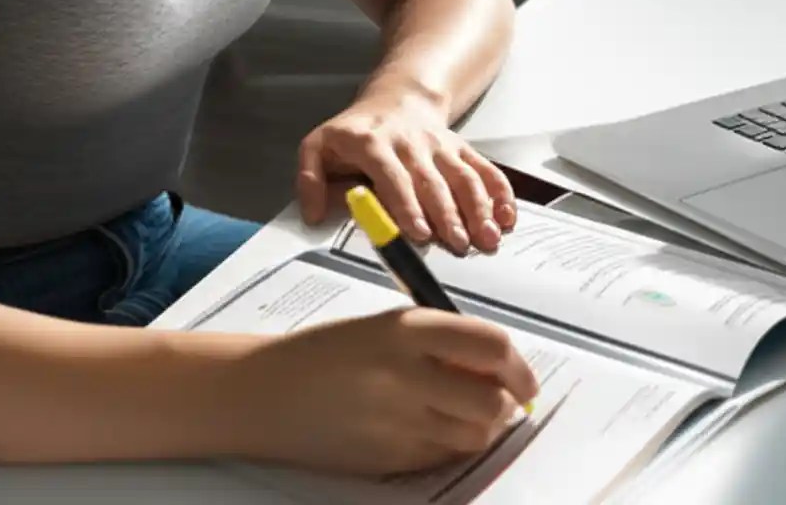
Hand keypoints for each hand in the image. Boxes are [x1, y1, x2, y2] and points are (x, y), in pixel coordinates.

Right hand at [233, 308, 539, 475]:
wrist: (262, 392)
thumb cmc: (328, 353)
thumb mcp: (386, 327)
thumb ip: (443, 342)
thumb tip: (502, 369)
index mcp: (406, 329)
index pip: (491, 346)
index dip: (519, 366)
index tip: (523, 377)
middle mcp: (404, 374)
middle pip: (491, 400)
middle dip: (506, 403)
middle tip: (500, 399)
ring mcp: (395, 421)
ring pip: (474, 435)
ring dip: (482, 427)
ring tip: (462, 413)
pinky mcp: (386, 458)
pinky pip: (442, 457)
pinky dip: (448, 445)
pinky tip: (427, 428)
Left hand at [297, 91, 516, 252]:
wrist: (399, 97)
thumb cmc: (357, 131)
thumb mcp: (318, 145)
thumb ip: (309, 178)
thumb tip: (312, 213)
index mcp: (373, 144)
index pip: (393, 177)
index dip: (407, 206)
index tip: (419, 233)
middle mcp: (411, 144)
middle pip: (434, 183)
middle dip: (449, 216)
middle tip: (458, 246)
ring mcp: (441, 147)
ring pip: (464, 178)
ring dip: (479, 210)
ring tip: (487, 238)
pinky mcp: (462, 150)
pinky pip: (485, 170)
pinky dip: (500, 193)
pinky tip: (507, 216)